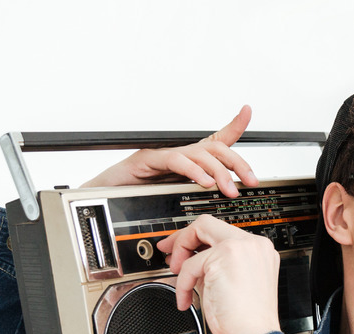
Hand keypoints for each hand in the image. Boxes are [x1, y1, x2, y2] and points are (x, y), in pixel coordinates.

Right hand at [80, 106, 259, 197]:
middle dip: (237, 163)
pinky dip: (193, 171)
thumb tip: (222, 201)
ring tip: (227, 189)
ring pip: (199, 153)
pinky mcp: (147, 159)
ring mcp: (163, 155)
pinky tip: (204, 182)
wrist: (104, 199)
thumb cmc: (138, 197)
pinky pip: (176, 160)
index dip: (233, 125)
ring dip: (219, 171)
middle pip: (215, 148)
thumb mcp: (177, 199)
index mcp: (189, 162)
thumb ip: (198, 197)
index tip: (246, 111)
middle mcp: (178, 154)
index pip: (216, 141)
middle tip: (249, 181)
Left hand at [156, 215, 280, 333]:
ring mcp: (242, 247)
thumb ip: (212, 266)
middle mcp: (253, 245)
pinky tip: (186, 298)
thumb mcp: (228, 283)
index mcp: (258, 251)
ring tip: (179, 277)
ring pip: (198, 232)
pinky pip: (192, 263)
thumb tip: (189, 260)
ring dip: (181, 256)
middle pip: (208, 224)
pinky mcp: (225, 256)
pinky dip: (184, 282)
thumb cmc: (246, 320)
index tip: (183, 250)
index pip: (221, 233)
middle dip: (182, 238)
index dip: (197, 240)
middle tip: (169, 251)